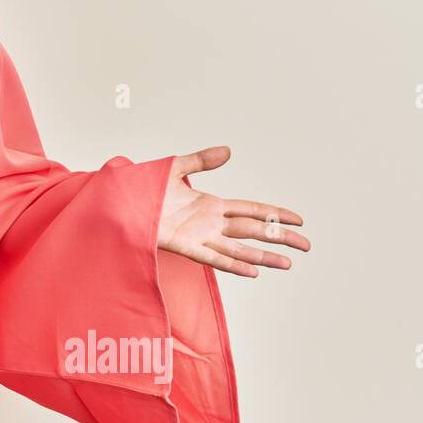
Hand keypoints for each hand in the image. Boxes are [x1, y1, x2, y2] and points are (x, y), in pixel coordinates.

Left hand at [156, 146, 309, 277]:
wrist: (115, 203)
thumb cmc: (142, 189)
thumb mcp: (174, 169)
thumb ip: (200, 161)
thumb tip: (229, 151)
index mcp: (210, 205)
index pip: (252, 210)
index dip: (276, 213)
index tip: (299, 219)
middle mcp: (209, 223)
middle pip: (253, 231)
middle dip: (279, 238)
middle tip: (307, 246)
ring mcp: (197, 236)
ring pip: (237, 249)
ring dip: (262, 257)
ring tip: (287, 264)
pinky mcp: (181, 245)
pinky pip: (212, 258)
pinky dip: (232, 265)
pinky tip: (252, 271)